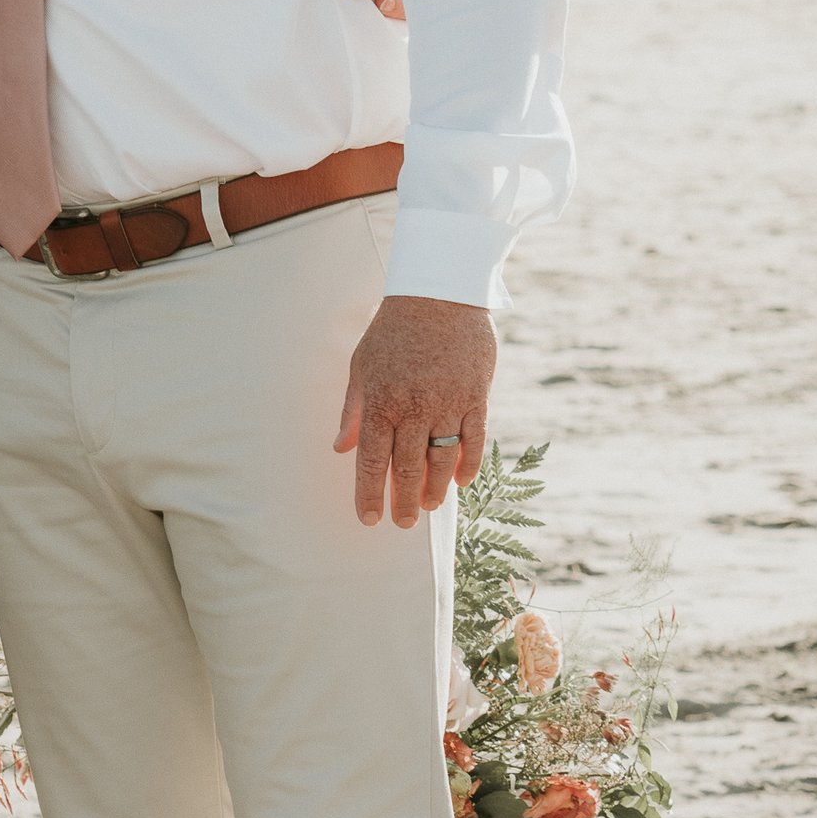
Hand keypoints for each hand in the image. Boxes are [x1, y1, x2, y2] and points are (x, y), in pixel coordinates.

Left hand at [334, 295, 495, 528]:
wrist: (439, 294)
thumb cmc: (393, 330)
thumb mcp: (361, 366)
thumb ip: (352, 411)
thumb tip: (340, 448)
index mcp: (380, 402)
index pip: (372, 460)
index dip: (369, 494)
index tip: (369, 519)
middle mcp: (413, 408)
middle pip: (408, 468)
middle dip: (404, 501)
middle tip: (404, 523)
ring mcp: (448, 404)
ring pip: (443, 460)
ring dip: (436, 489)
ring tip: (431, 506)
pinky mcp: (476, 396)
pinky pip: (475, 440)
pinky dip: (469, 464)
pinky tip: (461, 481)